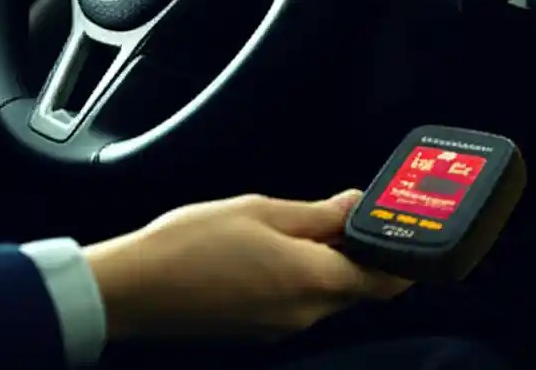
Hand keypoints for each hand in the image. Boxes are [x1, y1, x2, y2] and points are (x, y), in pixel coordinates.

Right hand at [86, 191, 411, 341]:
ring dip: (323, 265)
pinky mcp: (257, 330)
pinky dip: (296, 279)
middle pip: (356, 288)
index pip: (386, 280)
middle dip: (357, 255)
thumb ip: (318, 213)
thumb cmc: (188, 245)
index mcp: (314, 280)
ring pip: (324, 295)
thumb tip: (356, 205)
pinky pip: (295, 303)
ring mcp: (281, 326)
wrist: (134, 289)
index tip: (401, 232)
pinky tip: (267, 252)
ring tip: (295, 227)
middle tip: (339, 216)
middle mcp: (306, 313)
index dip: (401, 257)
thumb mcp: (260, 210)